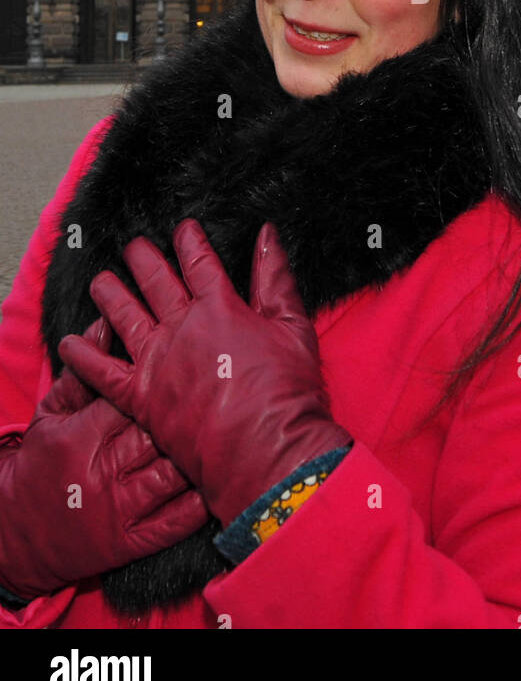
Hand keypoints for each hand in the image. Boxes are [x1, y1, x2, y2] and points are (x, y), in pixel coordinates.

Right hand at [0, 317, 208, 602]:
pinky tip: (220, 481)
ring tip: (231, 430)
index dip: (166, 378)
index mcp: (83, 434)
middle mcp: (103, 470)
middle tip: (224, 389)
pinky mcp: (131, 541)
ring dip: (202, 453)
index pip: (131, 398)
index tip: (197, 358)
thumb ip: (81, 372)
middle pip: (158, 434)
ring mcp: (120, 508)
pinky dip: (201, 503)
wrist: (18, 536)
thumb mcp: (52, 412)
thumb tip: (105, 324)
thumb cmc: (42, 462)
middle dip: (191, 411)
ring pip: (171, 475)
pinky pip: (175, 522)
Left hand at [58, 220, 351, 528]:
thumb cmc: (287, 393)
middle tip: (133, 247)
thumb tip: (267, 234)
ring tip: (100, 281)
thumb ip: (275, 278)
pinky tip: (68, 344)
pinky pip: (100, 372)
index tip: (182, 229)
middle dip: (142, 259)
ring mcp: (156, 361)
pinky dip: (82, 356)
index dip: (188, 241)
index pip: (198, 262)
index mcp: (220, 306)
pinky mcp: (140, 398)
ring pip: (122, 315)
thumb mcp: (293, 326)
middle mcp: (181, 326)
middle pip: (154, 280)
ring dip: (109, 294)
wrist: (265, 451)